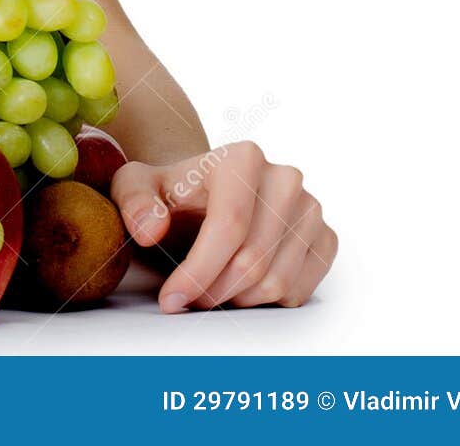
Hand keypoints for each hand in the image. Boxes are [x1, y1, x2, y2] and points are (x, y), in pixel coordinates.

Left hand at [109, 140, 336, 311]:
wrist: (205, 195)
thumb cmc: (171, 192)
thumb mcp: (135, 187)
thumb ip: (133, 201)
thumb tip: (152, 230)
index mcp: (243, 158)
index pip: (228, 227)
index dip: (199, 271)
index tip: (172, 299)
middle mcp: (285, 178)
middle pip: (253, 260)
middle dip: (213, 291)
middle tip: (186, 299)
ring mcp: (311, 209)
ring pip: (277, 282)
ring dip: (236, 299)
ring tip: (210, 288)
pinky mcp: (325, 239)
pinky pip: (299, 291)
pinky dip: (265, 302)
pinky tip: (239, 285)